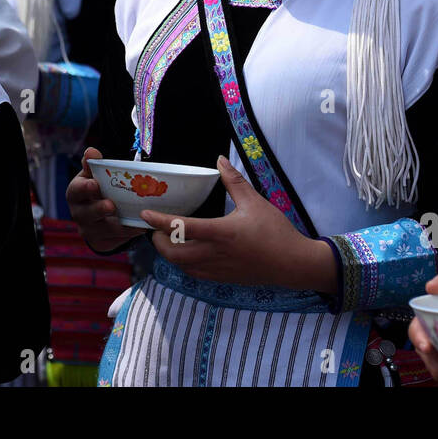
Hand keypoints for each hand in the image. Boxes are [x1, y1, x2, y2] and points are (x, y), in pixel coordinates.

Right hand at [66, 148, 138, 253]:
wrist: (98, 216)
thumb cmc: (97, 190)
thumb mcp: (93, 176)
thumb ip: (93, 164)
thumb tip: (91, 151)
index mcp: (76, 194)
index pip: (76, 190)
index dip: (84, 188)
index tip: (95, 184)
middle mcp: (79, 213)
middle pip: (87, 213)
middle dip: (99, 209)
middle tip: (111, 205)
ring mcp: (89, 229)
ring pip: (104, 229)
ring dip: (120, 225)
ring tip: (136, 220)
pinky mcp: (101, 241)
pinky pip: (116, 239)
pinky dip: (129, 234)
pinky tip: (140, 227)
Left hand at [141, 157, 335, 291]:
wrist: (293, 264)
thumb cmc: (275, 232)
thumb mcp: (255, 202)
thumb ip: (234, 181)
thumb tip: (219, 160)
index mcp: (221, 233)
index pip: (181, 228)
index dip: (158, 222)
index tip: (144, 214)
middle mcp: (215, 254)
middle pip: (173, 254)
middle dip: (158, 242)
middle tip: (155, 230)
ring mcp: (217, 269)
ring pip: (181, 266)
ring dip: (169, 254)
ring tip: (167, 240)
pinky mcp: (223, 278)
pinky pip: (194, 274)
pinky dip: (183, 264)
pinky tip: (187, 253)